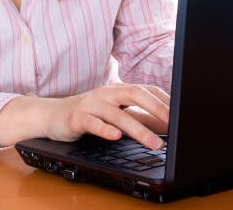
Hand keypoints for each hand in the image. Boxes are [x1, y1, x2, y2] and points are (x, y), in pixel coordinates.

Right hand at [45, 83, 169, 149]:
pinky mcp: (77, 117)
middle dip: (156, 109)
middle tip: (173, 124)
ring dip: (138, 129)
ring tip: (154, 144)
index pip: (146, 89)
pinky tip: (115, 137)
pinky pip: (92, 122)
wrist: (51, 115)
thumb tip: (165, 124)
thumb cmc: (87, 114)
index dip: (164, 100)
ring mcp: (91, 104)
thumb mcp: (115, 113)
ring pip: (117, 114)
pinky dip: (105, 129)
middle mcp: (106, 93)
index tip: (181, 112)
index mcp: (118, 90)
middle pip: (135, 94)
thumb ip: (138, 117)